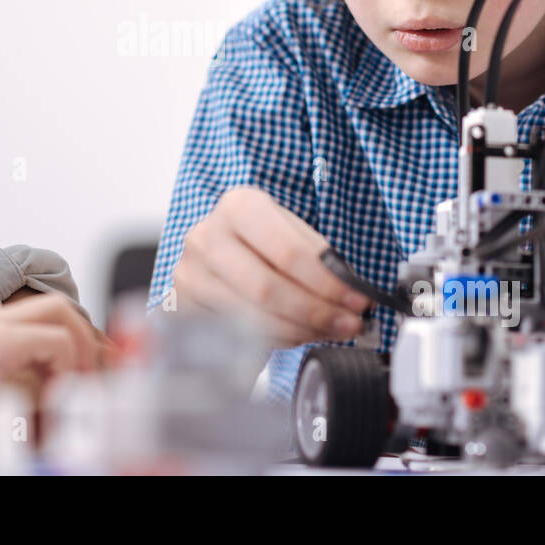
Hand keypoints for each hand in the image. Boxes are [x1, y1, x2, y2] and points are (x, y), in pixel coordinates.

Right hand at [0, 292, 112, 457]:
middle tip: (86, 376)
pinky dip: (66, 364)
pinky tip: (57, 393)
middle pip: (55, 304)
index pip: (38, 315)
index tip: (80, 370)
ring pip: (61, 312)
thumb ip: (13, 383)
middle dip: (81, 337)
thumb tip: (54, 398)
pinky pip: (55, 339)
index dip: (67, 338)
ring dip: (78, 348)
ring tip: (76, 385)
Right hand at [171, 186, 370, 346]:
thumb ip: (319, 260)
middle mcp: (208, 235)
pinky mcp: (186, 306)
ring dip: (302, 329)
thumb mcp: (289, 235)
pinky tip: (299, 332)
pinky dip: (279, 338)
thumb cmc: (261, 244)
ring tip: (329, 330)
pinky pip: (241, 332)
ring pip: (255, 316)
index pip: (289, 251)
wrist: (216, 256)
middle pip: (269, 288)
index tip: (358, 300)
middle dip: (317, 311)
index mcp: (240, 206)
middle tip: (349, 323)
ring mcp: (192, 272)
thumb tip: (354, 295)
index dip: (328, 282)